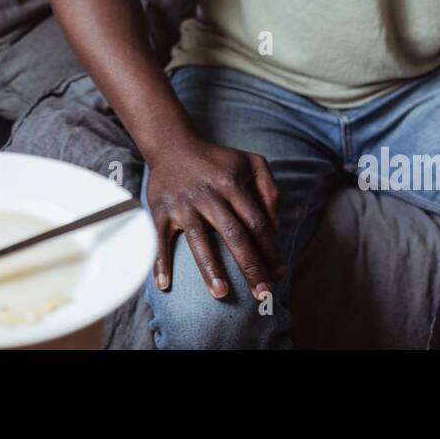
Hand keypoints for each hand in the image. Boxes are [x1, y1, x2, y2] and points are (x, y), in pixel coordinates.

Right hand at [144, 138, 283, 299]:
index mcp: (232, 185)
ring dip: (210, 268)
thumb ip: (270, 190)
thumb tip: (275, 226)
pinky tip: (164, 285)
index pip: (256, 223)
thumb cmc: (216, 160)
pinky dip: (160, 262)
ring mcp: (183, 205)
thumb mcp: (252, 162)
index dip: (270, 250)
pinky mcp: (161, 211)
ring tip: (221, 294)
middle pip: (233, 235)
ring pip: (199, 239)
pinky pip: (160, 239)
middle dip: (250, 266)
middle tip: (262, 294)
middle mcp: (209, 196)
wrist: (172, 145)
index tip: (280, 273)